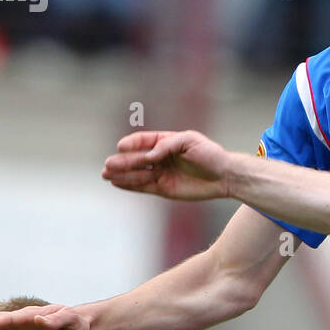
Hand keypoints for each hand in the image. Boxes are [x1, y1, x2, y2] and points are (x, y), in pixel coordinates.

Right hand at [102, 130, 231, 201]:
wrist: (224, 176)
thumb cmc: (210, 154)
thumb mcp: (190, 142)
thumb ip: (168, 146)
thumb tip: (149, 156)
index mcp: (166, 142)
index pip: (143, 141)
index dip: (132, 144)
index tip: (121, 146)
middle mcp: (161, 157)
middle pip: (136, 158)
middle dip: (122, 161)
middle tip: (107, 164)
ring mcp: (161, 173)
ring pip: (137, 174)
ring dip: (121, 174)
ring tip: (105, 174)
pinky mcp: (163, 188)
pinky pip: (143, 187)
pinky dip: (129, 185)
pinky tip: (116, 183)